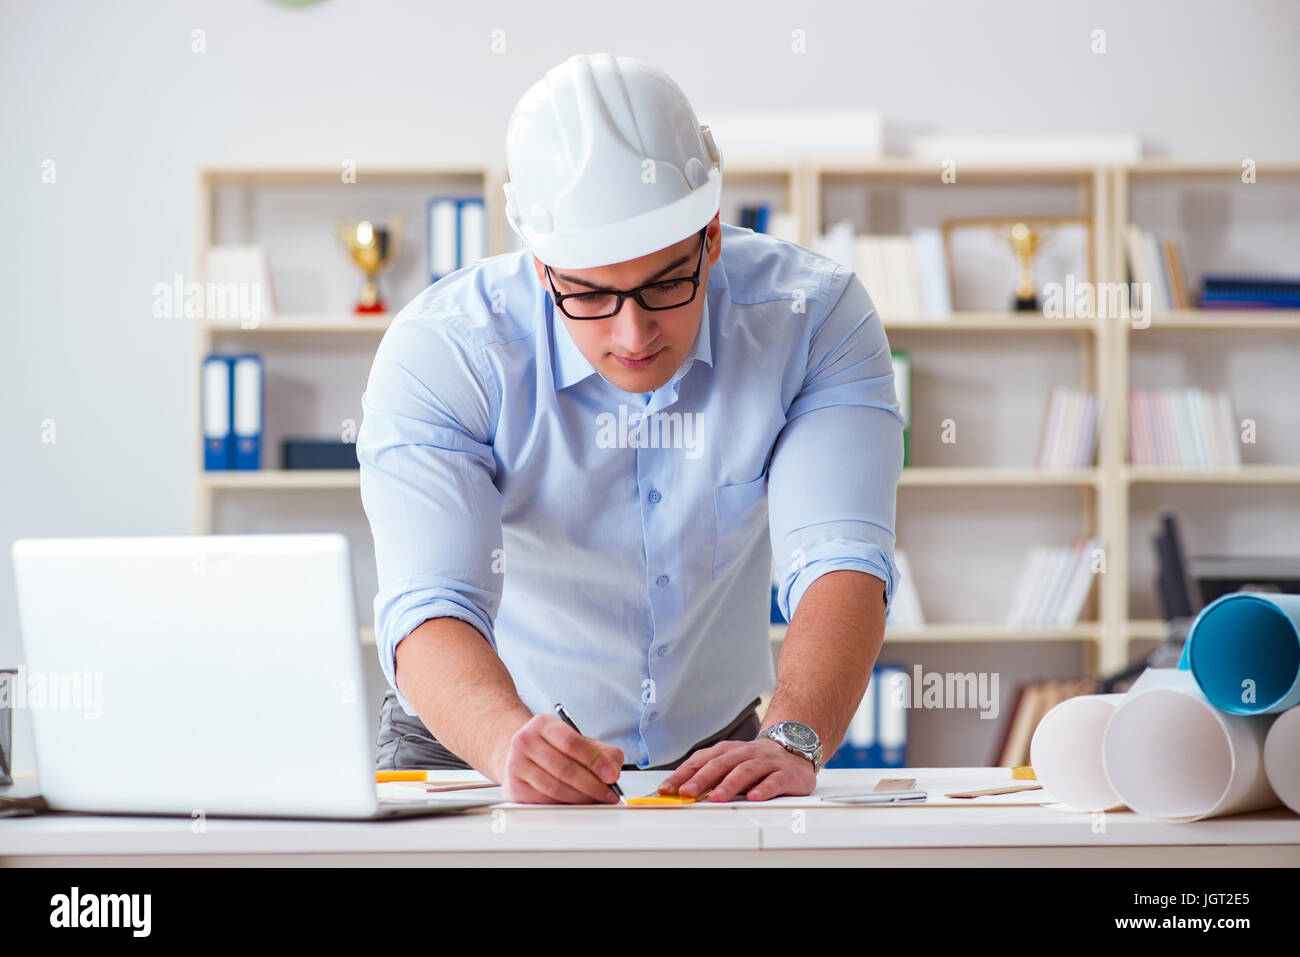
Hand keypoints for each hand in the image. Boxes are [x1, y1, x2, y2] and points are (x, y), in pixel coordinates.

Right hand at [492, 713, 623, 803]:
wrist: (522, 753)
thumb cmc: (554, 747)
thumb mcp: (578, 740)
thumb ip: (602, 752)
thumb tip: (613, 770)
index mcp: (543, 724)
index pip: (572, 743)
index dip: (595, 761)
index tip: (612, 776)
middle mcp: (524, 742)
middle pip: (564, 768)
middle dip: (592, 785)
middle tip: (609, 793)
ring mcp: (515, 765)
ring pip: (554, 788)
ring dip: (581, 798)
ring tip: (597, 799)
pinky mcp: (513, 788)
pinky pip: (544, 801)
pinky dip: (565, 804)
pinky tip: (578, 802)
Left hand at [657, 736, 815, 801]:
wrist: (793, 747)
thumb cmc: (754, 760)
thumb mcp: (729, 762)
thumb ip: (707, 774)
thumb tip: (678, 790)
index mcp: (726, 751)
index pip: (700, 761)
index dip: (682, 774)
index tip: (667, 788)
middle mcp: (744, 754)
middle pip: (720, 764)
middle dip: (701, 779)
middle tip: (687, 792)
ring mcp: (765, 762)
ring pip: (745, 770)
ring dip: (729, 784)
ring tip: (716, 797)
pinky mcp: (785, 774)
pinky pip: (774, 780)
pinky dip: (763, 788)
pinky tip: (754, 796)